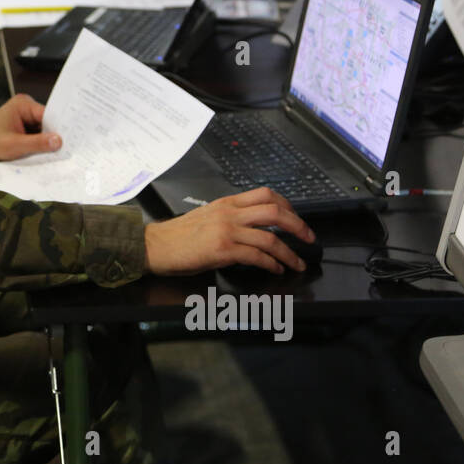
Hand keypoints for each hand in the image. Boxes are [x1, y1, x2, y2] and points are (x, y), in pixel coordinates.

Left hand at [0, 93, 61, 162]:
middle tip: (66, 150)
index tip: (71, 140)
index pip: (48, 114)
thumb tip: (58, 140)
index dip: (59, 127)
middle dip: (53, 136)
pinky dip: (40, 145)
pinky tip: (46, 154)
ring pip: (44, 131)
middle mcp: (25, 108)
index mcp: (22, 104)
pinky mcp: (24, 129)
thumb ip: (37, 143)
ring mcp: (25, 118)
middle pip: (48, 122)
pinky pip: (38, 136)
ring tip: (56, 154)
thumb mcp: (13, 145)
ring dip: (47, 142)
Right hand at [143, 187, 314, 274]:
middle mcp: (229, 213)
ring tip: (297, 263)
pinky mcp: (222, 250)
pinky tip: (276, 269)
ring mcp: (226, 231)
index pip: (265, 194)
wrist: (155, 246)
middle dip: (298, 225)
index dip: (288, 205)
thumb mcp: (207, 217)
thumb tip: (255, 229)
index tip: (296, 218)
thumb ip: (231, 218)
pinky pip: (256, 256)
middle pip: (275, 211)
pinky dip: (272, 263)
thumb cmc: (178, 236)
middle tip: (309, 238)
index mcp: (226, 203)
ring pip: (270, 237)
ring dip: (289, 252)